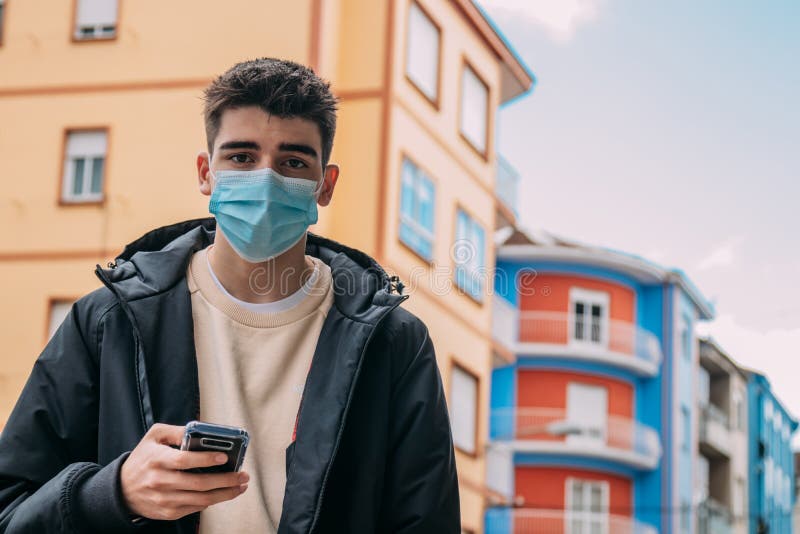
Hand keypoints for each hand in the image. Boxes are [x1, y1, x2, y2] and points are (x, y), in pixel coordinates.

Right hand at [120, 423, 248, 520]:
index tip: (224, 457)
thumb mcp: (153, 437)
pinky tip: (223, 493)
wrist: (122, 490)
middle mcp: (160, 481)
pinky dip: (211, 501)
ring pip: (201, 499)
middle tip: (243, 475)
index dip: (205, 459)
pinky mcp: (168, 512)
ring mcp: (164, 499)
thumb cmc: (143, 459)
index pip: (183, 460)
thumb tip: (200, 430)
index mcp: (157, 459)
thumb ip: (176, 431)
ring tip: (240, 486)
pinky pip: (195, 508)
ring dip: (225, 494)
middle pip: (198, 483)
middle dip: (225, 480)